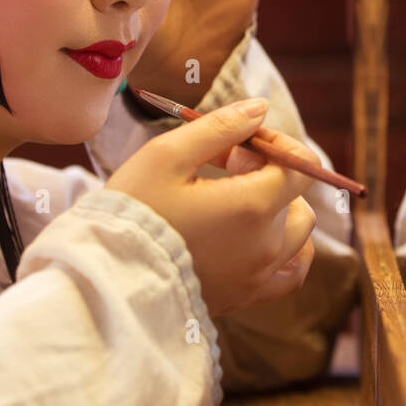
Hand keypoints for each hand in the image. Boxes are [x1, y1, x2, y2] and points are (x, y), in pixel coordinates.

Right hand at [104, 98, 318, 315]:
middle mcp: (266, 246)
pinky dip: (287, 252)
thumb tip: (260, 108)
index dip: (276, 143)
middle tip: (224, 167)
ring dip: (279, 210)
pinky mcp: (244, 297)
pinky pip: (289, 275)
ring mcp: (258, 276)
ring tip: (235, 202)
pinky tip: (258, 237)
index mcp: (253, 207)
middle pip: (295, 196)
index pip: (299, 165)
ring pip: (298, 234)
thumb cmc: (133, 211)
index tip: (241, 141)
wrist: (106, 276)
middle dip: (269, 173)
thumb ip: (222, 126)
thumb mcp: (168, 154)